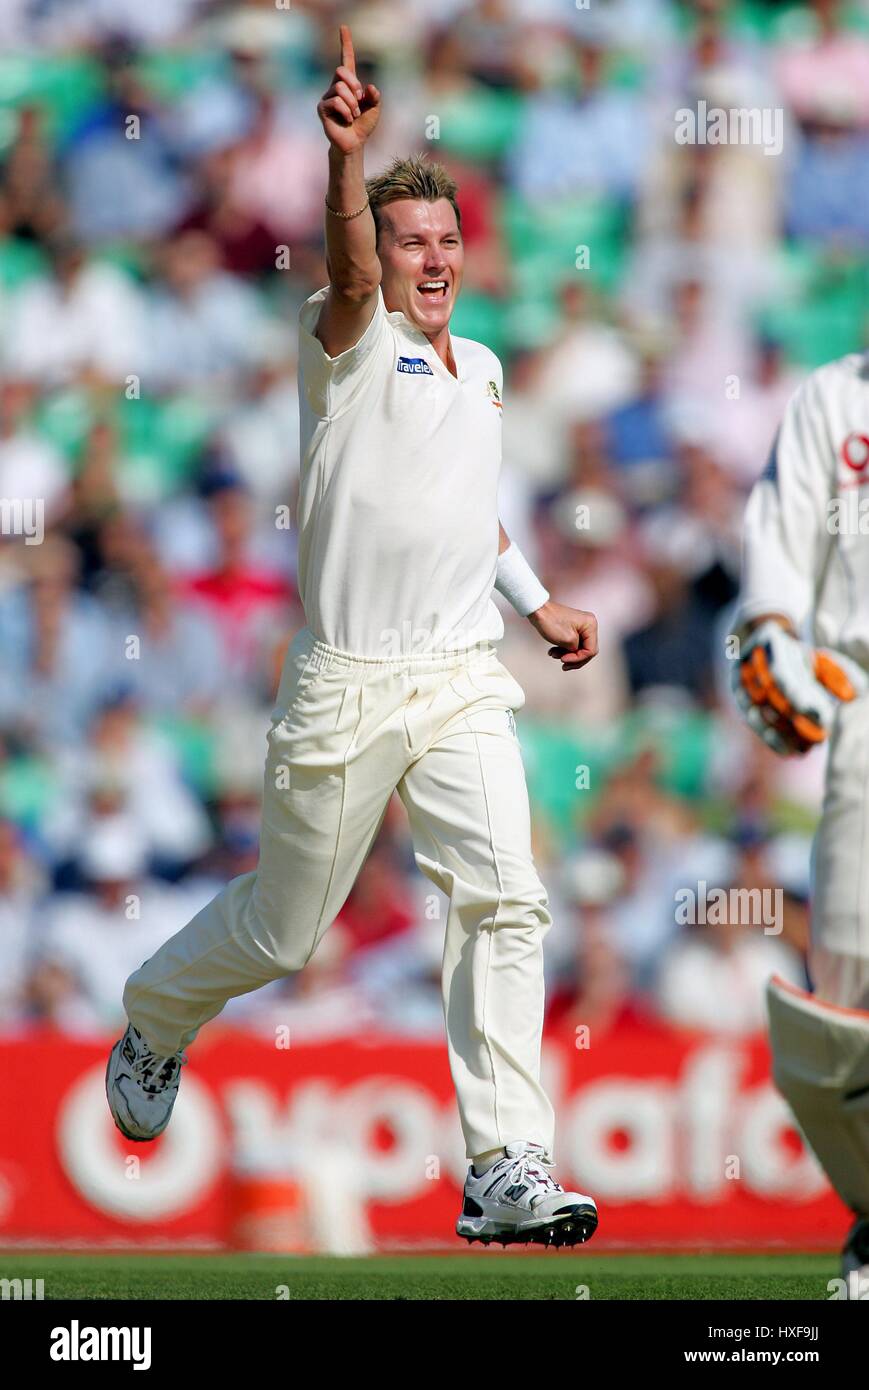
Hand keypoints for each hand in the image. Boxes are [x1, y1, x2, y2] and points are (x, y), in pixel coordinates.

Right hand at [317, 24, 380, 154]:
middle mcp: (336, 87)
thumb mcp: (375, 109)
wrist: (354, 144)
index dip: (346, 44)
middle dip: (354, 84)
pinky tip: (347, 120)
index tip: (343, 27)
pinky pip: (336, 101)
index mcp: (349, 84)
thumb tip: (369, 87)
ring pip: (340, 88)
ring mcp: (327, 97)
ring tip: (354, 115)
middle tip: (360, 100)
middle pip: (341, 71)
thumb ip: (375, 96)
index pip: (346, 60)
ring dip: (352, 103)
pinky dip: (346, 111)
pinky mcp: (322, 108)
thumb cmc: (363, 125)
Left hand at [529, 600, 598, 671]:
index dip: (578, 658)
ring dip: (566, 655)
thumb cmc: (550, 621)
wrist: (537, 610)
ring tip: (554, 655)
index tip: (564, 660)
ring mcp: (580, 626)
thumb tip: (576, 654)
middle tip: (563, 664)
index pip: (591, 650)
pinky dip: (563, 649)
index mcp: (590, 625)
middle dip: (573, 659)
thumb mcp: (567, 640)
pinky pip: (572, 644)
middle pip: (586, 650)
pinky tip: (553, 651)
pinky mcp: (572, 628)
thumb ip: (576, 650)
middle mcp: (588, 625)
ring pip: (578, 648)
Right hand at [733, 618, 865, 754]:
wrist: (765, 646)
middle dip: (795, 718)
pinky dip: (772, 738)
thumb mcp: (818, 658)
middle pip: (771, 695)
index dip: (799, 697)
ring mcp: (739, 680)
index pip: (782, 674)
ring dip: (785, 732)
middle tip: (820, 738)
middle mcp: (749, 661)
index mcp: (770, 643)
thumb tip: (850, 697)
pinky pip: (753, 721)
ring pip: (760, 711)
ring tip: (808, 748)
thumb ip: (835, 675)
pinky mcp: (739, 698)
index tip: (821, 717)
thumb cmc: (800, 654)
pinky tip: (789, 751)